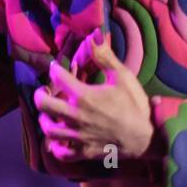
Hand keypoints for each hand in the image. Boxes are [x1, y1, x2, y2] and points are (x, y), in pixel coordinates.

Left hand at [34, 34, 156, 162]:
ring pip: (48, 129)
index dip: (54, 69)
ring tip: (48, 115)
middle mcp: (76, 116)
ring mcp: (78, 136)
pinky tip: (57, 140)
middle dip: (40, 95)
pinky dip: (55, 147)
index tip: (56, 67)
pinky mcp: (83, 151)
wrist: (146, 137)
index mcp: (84, 96)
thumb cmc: (135, 105)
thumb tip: (94, 35)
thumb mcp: (123, 77)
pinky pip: (61, 152)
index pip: (58, 78)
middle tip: (44, 91)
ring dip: (45, 120)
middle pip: (44, 105)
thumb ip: (105, 57)